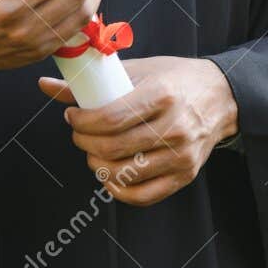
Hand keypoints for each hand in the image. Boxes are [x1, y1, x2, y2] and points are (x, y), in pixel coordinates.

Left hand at [38, 56, 238, 206]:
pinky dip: (117, 189)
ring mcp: (181, 155)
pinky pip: (142, 195)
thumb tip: (45, 85)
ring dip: (97, 165)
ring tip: (94, 151)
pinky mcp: (185, 175)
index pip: (110, 118)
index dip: (81, 122)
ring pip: (123, 174)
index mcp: (162, 94)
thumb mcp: (138, 71)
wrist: (221, 96)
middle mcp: (174, 126)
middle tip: (79, 134)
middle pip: (112, 148)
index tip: (72, 116)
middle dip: (84, 143)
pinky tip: (110, 174)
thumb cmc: (175, 79)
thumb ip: (92, 82)